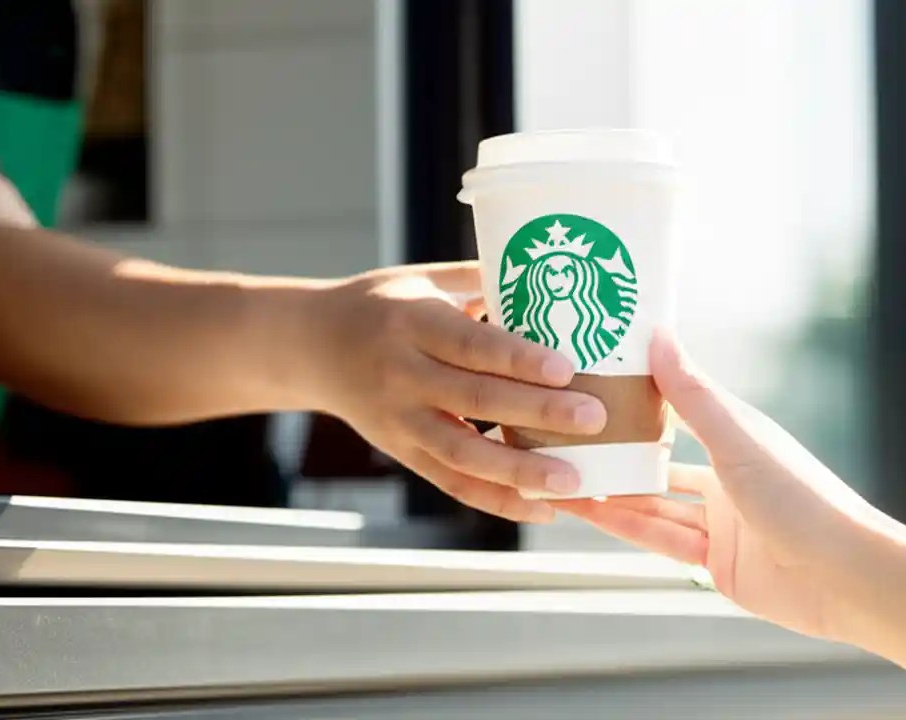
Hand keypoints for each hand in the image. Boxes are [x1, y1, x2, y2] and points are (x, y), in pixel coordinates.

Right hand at [311, 262, 606, 522]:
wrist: (312, 346)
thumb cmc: (382, 304)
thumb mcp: (422, 278)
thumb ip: (480, 278)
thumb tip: (550, 269)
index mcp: (410, 322)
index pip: (470, 344)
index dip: (517, 358)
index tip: (567, 367)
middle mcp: (401, 374)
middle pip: (473, 399)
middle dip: (536, 411)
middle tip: (593, 417)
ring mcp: (399, 420)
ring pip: (462, 452)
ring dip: (519, 470)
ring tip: (573, 480)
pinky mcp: (401, 452)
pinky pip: (451, 482)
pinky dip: (496, 500)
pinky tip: (541, 508)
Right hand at [555, 330, 887, 638]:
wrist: (845, 578)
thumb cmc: (803, 499)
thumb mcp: (738, 439)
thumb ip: (693, 394)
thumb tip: (659, 335)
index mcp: (739, 438)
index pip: (679, 409)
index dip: (639, 397)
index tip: (596, 381)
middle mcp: (728, 476)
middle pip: (660, 461)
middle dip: (616, 454)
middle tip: (567, 440)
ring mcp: (722, 522)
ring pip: (654, 503)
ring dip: (611, 492)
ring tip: (563, 476)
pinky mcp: (716, 562)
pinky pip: (662, 540)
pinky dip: (626, 527)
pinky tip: (592, 514)